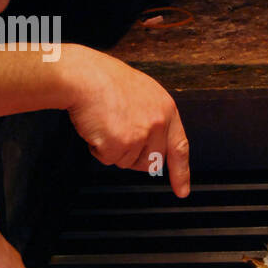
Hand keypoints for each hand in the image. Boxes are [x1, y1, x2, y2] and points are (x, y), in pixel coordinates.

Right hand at [59, 46, 189, 196]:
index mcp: (166, 109)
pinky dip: (97, 148)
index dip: (181, 172)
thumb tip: (151, 142)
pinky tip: (96, 126)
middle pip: (149, 162)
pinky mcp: (121, 144)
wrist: (85, 77)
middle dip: (132, 155)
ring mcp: (140, 135)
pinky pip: (107, 159)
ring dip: (111, 149)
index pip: (179, 147)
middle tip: (117, 132)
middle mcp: (158, 123)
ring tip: (105, 122)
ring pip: (126, 162)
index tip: (182, 190)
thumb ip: (152, 118)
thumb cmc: (105, 80)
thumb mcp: (142, 93)